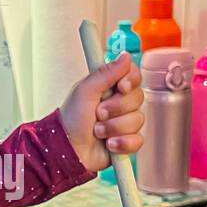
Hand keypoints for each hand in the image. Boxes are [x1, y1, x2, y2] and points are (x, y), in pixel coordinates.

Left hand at [59, 50, 144, 171]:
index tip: (120, 87)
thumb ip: (107, 72)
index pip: (133, 75)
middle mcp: (119, 103)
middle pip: (138, 98)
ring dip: (114, 127)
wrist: (68, 149)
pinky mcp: (127, 141)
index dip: (130, 81)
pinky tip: (109, 144)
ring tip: (98, 131)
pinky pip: (137, 140)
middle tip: (98, 113)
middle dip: (116, 108)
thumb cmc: (71, 120)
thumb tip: (125, 56)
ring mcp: (124, 122)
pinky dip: (122, 143)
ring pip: (137, 120)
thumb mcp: (86, 91)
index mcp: (109, 87)